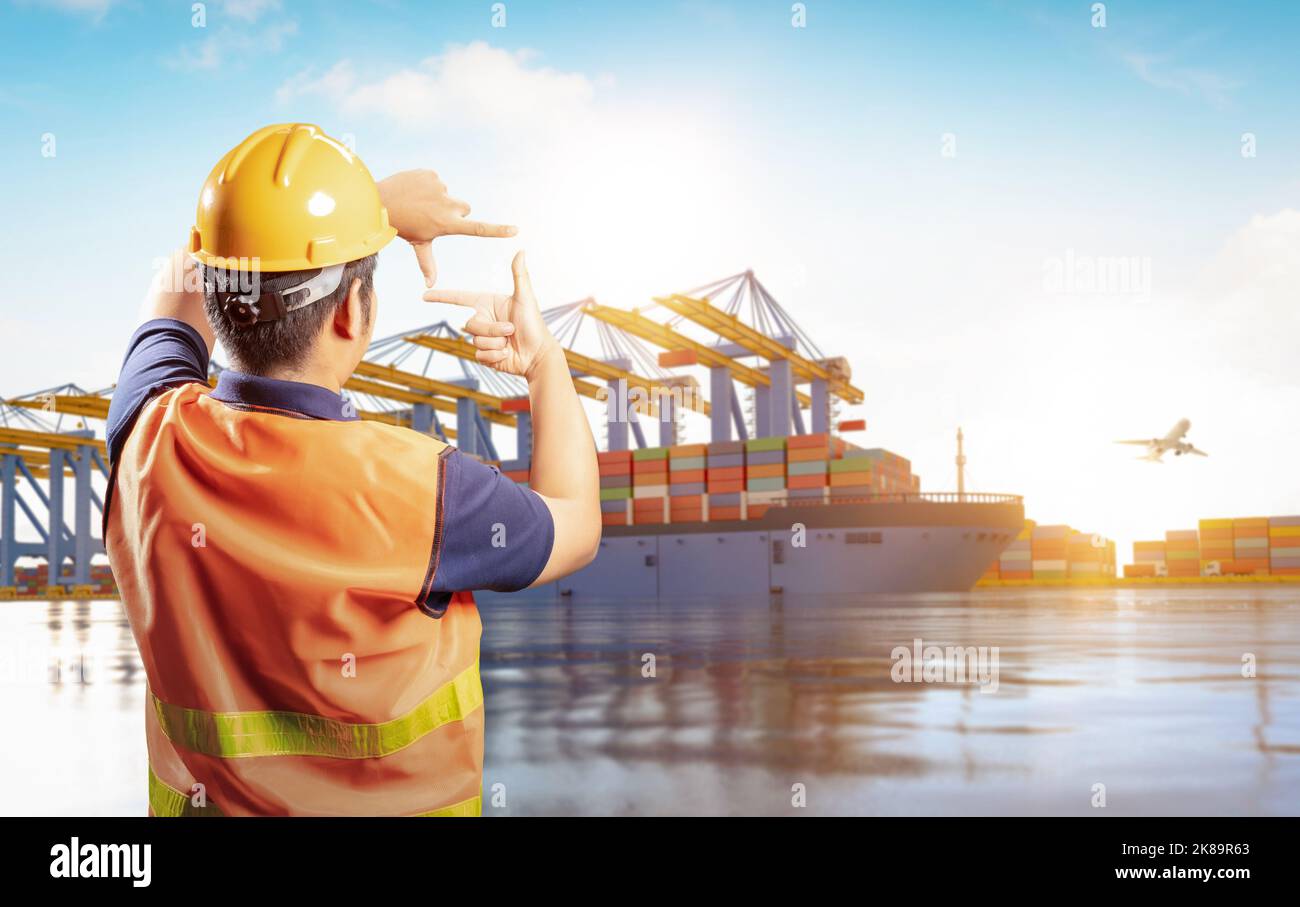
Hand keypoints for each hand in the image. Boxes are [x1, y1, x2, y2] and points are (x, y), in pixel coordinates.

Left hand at [376, 169, 515, 286]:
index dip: (497, 230)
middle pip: (463, 208)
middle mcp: (447, 205)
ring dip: (438, 197)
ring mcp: (440, 188)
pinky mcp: (432, 174)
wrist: (378, 202)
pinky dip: (426, 184)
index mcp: (447, 224)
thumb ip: (427, 264)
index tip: (514, 230)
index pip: (478, 229)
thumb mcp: (418, 244)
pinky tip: (413, 190)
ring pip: (447, 194)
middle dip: (454, 211)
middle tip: (432, 215)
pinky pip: (435, 180)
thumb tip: (429, 286)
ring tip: (417, 202)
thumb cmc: (402, 226)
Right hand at [422, 252, 560, 380]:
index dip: (442, 296)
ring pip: (475, 341)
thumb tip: (521, 250)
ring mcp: (483, 338)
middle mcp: (483, 320)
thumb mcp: (526, 298)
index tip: (425, 294)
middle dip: (492, 330)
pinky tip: (506, 354)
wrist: (538, 355)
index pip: (460, 298)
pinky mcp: (485, 355)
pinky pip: (479, 355)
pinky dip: (494, 356)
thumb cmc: (534, 324)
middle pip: (470, 325)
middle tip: (511, 329)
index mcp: (488, 304)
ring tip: (510, 341)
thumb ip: (520, 275)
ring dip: (495, 343)